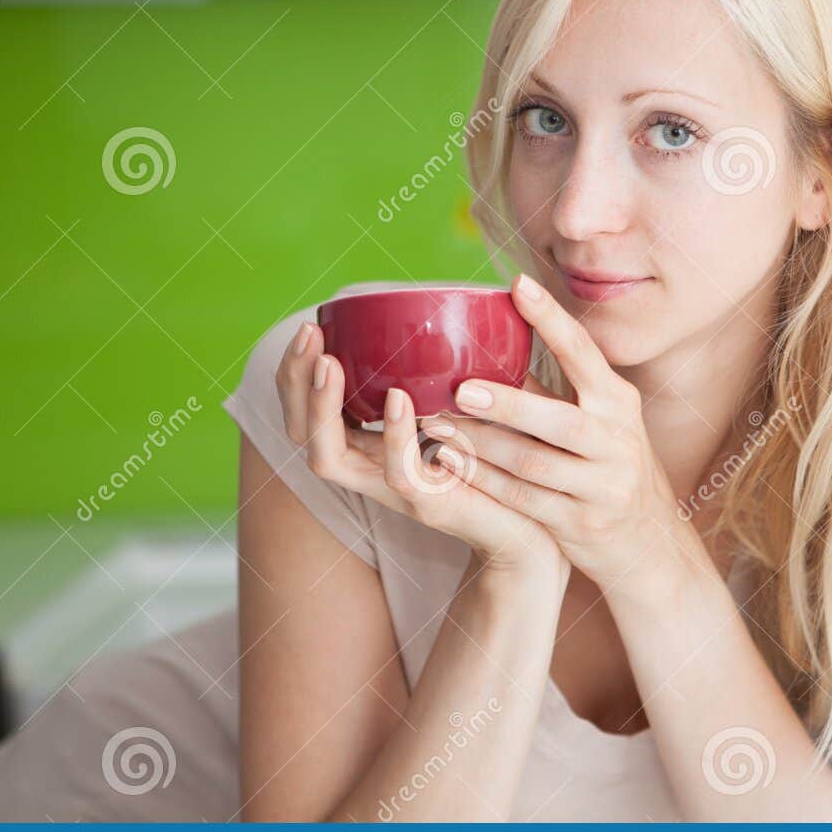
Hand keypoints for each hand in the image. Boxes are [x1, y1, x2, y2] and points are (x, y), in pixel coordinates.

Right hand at [275, 320, 565, 580]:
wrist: (537, 528)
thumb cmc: (500, 460)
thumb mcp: (461, 406)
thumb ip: (444, 371)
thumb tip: (452, 303)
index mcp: (369, 443)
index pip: (305, 410)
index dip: (294, 372)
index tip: (310, 326)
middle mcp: (370, 467)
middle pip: (300, 431)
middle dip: (295, 381)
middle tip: (309, 335)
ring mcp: (395, 489)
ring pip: (328, 457)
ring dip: (321, 407)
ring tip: (328, 364)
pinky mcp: (434, 504)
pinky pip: (398, 473)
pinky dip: (392, 434)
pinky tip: (398, 399)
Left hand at [424, 272, 713, 598]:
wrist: (646, 540)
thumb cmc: (608, 463)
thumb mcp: (598, 421)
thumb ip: (552, 388)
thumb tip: (496, 335)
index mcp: (618, 402)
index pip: (585, 353)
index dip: (552, 319)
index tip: (519, 284)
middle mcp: (617, 440)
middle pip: (560, 420)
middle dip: (509, 404)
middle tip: (461, 388)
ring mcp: (602, 485)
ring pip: (534, 463)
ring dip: (482, 446)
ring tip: (437, 428)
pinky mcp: (581, 523)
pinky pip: (525, 500)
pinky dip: (485, 482)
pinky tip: (452, 466)